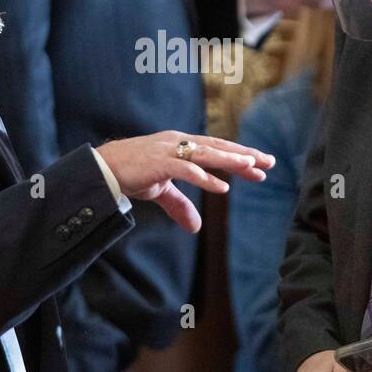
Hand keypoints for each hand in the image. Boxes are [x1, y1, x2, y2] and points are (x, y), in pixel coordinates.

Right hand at [95, 131, 274, 232]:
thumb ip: (180, 206)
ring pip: (206, 153)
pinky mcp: (158, 163)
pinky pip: (186, 170)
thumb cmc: (131, 173)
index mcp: (181, 145)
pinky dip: (204, 178)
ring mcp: (169, 151)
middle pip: (219, 147)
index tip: (261, 166)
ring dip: (230, 160)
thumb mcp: (161, 191)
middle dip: (245, 155)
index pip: (217, 149)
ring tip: (252, 166)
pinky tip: (220, 187)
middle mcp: (179, 143)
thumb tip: (195, 228)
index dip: (240, 157)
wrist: (102, 168)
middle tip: (269, 162)